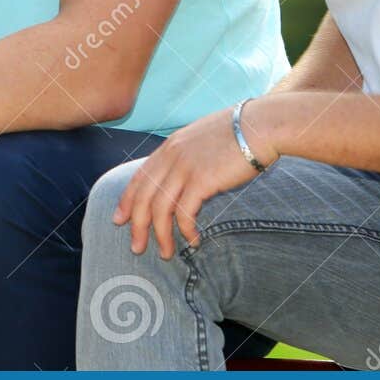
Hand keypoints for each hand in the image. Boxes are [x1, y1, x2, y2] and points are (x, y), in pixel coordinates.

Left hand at [114, 101, 279, 259]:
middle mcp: (172, 156)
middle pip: (143, 196)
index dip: (127, 200)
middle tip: (136, 247)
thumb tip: (182, 175)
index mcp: (170, 146)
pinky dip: (186, 231)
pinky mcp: (202, 180)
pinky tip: (194, 241)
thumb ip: (187, 154)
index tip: (120, 219)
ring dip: (160, 236)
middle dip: (137, 226)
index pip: (139, 177)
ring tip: (166, 254)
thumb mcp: (202, 139)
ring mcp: (185, 168)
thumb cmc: (239, 133)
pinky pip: (185, 213)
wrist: (260, 126)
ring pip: (160, 209)